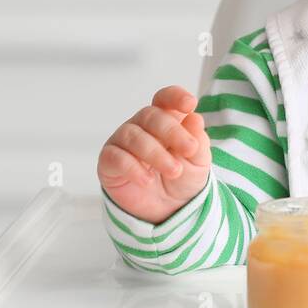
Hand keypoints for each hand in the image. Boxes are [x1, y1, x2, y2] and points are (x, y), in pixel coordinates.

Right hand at [98, 85, 211, 222]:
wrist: (168, 210)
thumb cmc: (182, 178)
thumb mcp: (198, 162)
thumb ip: (197, 140)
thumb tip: (194, 118)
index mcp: (166, 119)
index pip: (165, 99)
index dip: (175, 97)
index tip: (190, 104)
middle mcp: (142, 126)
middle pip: (151, 115)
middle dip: (172, 132)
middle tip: (190, 150)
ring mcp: (123, 142)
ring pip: (133, 136)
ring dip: (156, 153)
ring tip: (174, 171)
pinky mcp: (109, 162)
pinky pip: (116, 157)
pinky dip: (133, 168)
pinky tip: (148, 180)